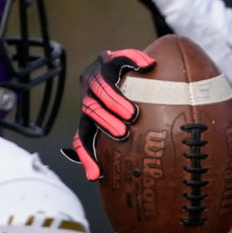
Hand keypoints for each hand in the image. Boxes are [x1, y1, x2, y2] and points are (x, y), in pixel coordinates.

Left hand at [64, 49, 155, 180]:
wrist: (125, 65)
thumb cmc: (130, 100)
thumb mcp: (120, 120)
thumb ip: (125, 139)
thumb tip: (131, 172)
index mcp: (89, 114)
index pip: (83, 137)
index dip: (88, 156)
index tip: (97, 175)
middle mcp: (89, 94)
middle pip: (90, 110)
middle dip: (105, 122)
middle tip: (122, 132)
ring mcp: (98, 74)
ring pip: (100, 86)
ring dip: (113, 100)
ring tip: (131, 112)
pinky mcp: (112, 57)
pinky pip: (122, 57)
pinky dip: (134, 60)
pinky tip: (149, 65)